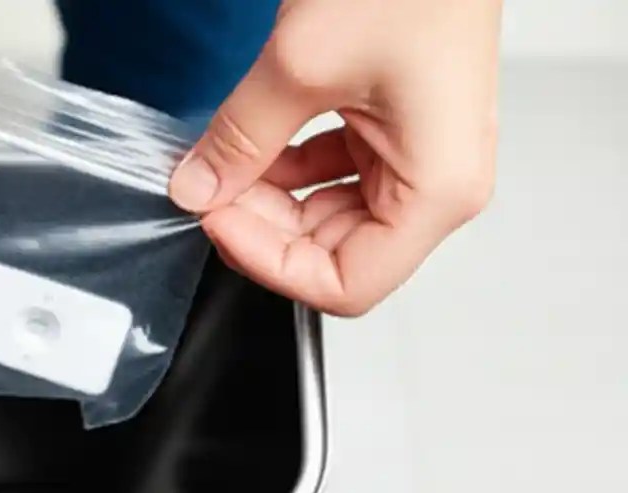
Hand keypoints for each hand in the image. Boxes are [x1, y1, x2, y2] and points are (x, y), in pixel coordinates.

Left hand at [169, 0, 499, 315]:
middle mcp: (438, 183)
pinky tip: (253, 147)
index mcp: (437, 188)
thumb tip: (197, 187)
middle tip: (211, 189)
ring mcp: (418, 158)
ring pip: (326, 218)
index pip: (346, 284)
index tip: (219, 219)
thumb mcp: (300, 65)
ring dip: (269, 200)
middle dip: (262, 228)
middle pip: (333, 255)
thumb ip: (240, 138)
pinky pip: (332, 176)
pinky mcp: (394, 133)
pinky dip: (286, 170)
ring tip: (226, 164)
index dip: (270, 263)